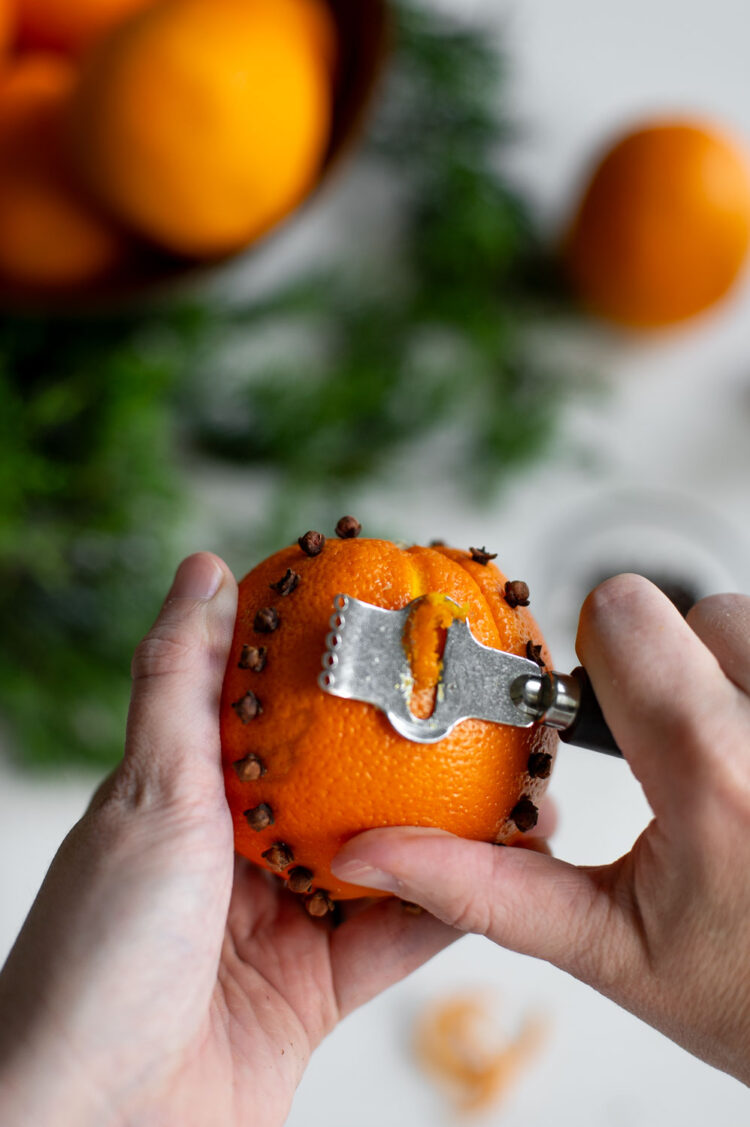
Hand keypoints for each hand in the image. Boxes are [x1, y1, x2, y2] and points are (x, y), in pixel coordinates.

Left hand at [0, 553, 453, 1126]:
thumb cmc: (98, 954)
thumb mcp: (148, 796)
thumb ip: (183, 683)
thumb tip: (205, 570)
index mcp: (199, 795)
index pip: (284, 711)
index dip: (344, 668)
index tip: (407, 627)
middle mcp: (245, 851)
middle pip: (350, 785)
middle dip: (420, 749)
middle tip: (489, 708)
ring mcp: (284, 920)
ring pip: (390, 858)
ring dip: (458, 830)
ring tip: (523, 784)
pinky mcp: (318, 989)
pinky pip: (400, 938)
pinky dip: (455, 907)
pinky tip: (510, 872)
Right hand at [333, 574, 749, 1085]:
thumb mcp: (610, 950)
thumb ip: (483, 889)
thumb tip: (374, 854)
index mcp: (713, 775)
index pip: (628, 611)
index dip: (602, 653)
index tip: (611, 708)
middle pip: (699, 607)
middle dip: (673, 666)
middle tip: (681, 748)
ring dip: (731, 671)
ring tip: (731, 756)